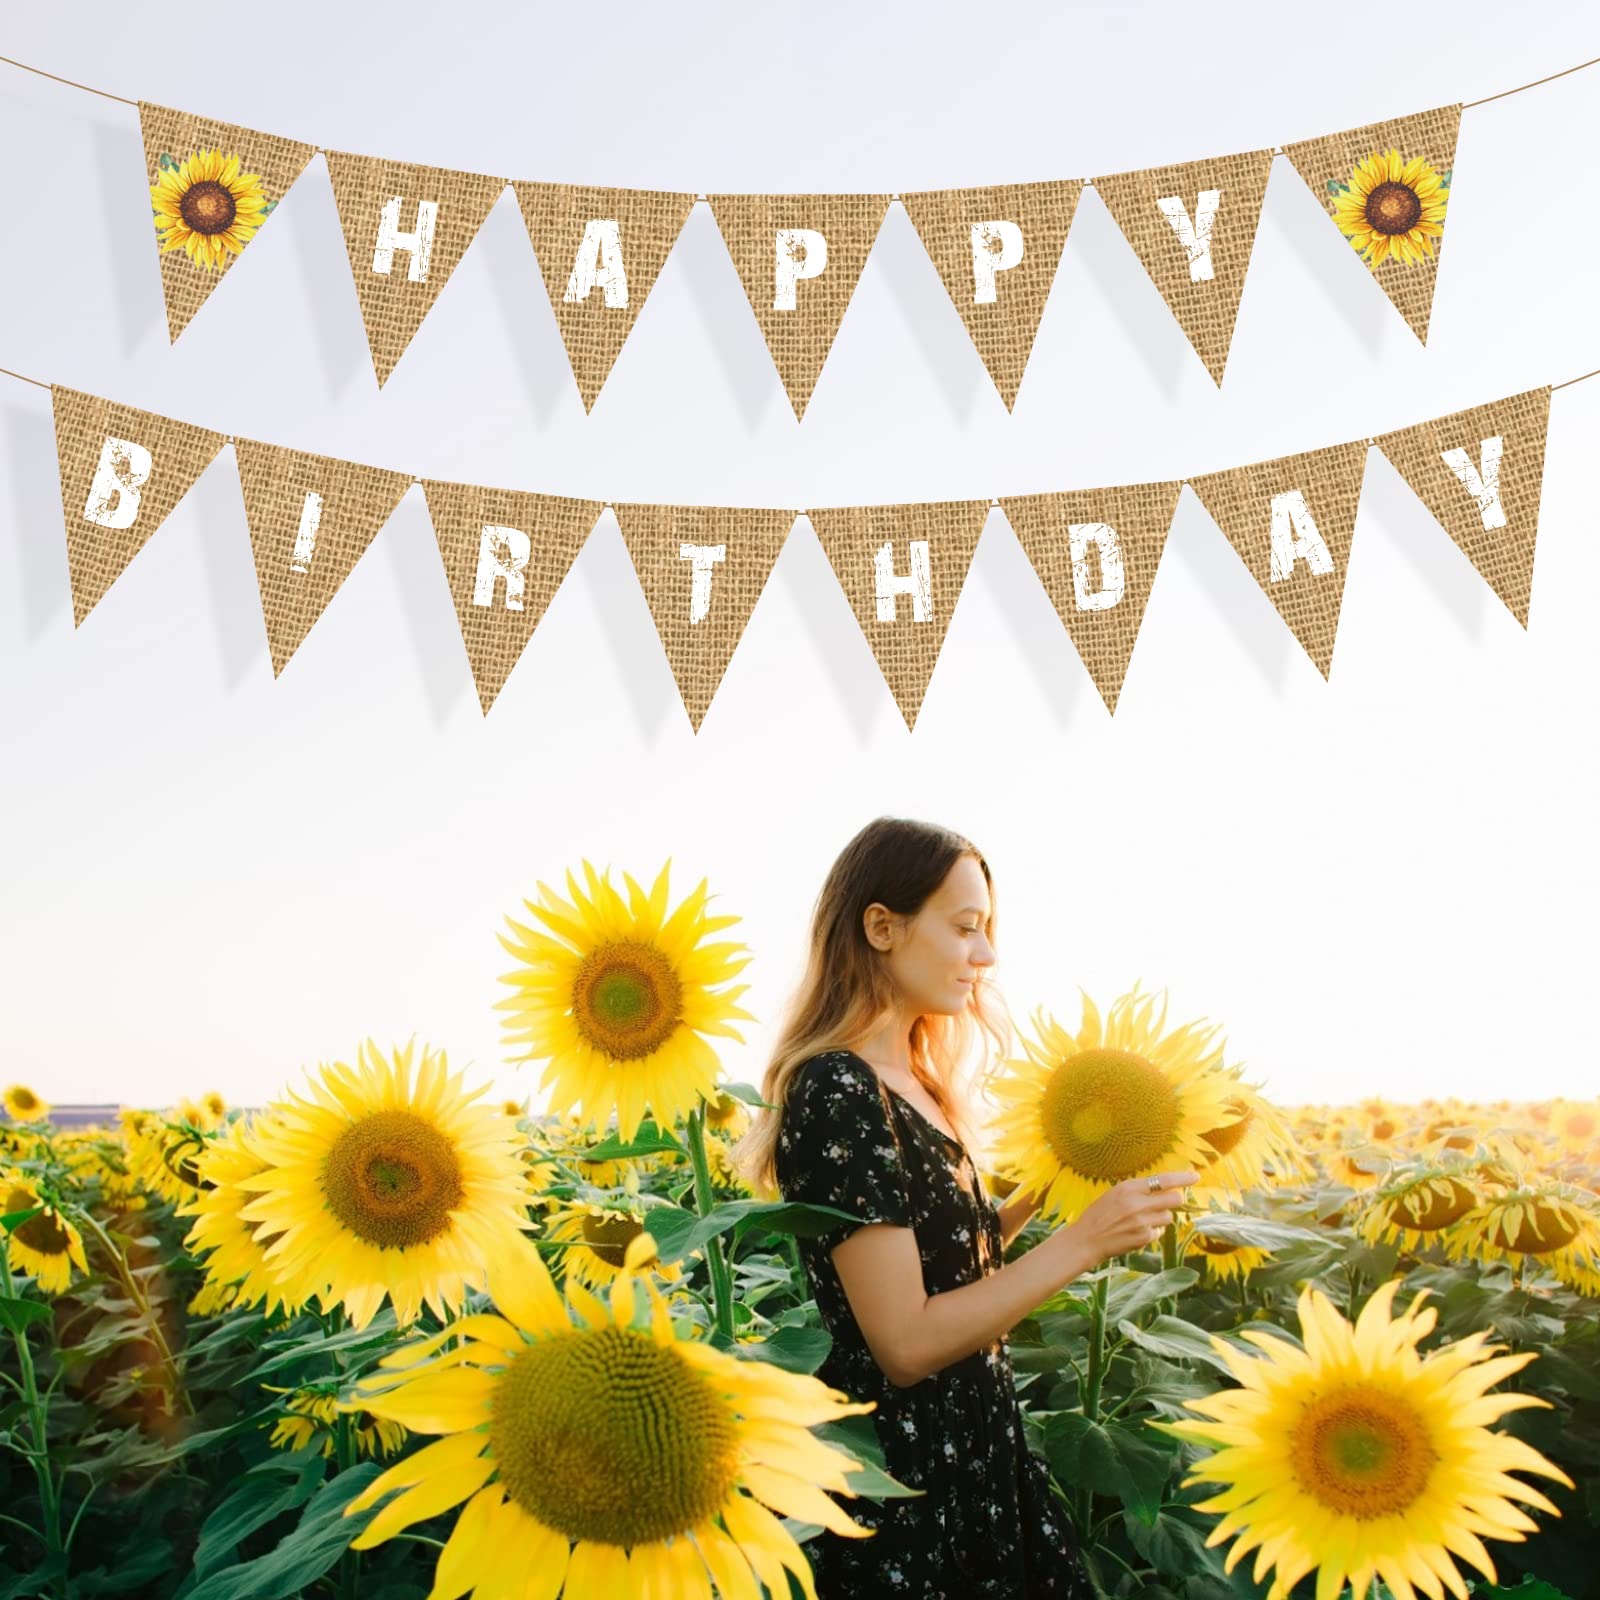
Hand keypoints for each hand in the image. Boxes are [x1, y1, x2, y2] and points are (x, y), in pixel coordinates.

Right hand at [1058, 1169, 1201, 1270]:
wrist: (1086, 1240)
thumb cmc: (1099, 1215)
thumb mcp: (1114, 1194)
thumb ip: (1137, 1191)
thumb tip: (1163, 1188)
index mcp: (1129, 1187)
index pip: (1164, 1180)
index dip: (1183, 1178)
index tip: (1195, 1176)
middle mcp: (1138, 1203)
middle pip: (1174, 1199)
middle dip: (1174, 1200)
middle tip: (1166, 1202)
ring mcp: (1142, 1222)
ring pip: (1168, 1217)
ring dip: (1160, 1218)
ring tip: (1141, 1220)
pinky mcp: (1144, 1238)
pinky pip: (1159, 1233)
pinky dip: (1152, 1232)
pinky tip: (1135, 1232)